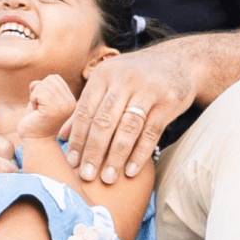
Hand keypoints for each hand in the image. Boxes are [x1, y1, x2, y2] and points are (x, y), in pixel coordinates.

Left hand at [16, 74, 75, 140]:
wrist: (36, 141)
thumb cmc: (36, 120)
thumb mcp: (41, 99)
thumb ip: (42, 86)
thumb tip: (34, 83)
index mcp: (71, 99)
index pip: (54, 78)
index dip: (43, 88)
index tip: (44, 104)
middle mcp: (71, 102)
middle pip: (49, 79)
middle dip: (39, 92)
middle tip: (40, 108)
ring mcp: (64, 106)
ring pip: (43, 85)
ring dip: (35, 97)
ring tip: (39, 111)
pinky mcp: (54, 110)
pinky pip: (38, 92)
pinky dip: (33, 100)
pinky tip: (37, 113)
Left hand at [66, 43, 196, 182]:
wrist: (178, 61)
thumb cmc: (134, 77)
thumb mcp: (108, 82)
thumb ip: (86, 107)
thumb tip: (61, 136)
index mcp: (103, 75)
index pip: (85, 110)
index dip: (77, 138)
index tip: (72, 162)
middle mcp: (123, 80)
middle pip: (104, 120)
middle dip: (93, 151)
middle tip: (86, 175)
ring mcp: (147, 89)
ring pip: (127, 127)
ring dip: (115, 156)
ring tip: (107, 177)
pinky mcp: (168, 101)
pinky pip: (151, 132)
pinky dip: (139, 153)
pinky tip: (130, 170)